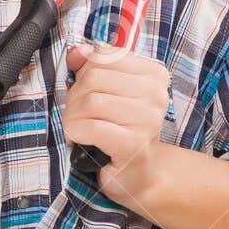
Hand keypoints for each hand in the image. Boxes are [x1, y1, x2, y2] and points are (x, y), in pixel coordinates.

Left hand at [63, 42, 169, 196]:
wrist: (136, 175)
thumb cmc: (120, 132)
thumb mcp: (106, 92)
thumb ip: (92, 67)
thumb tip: (76, 52)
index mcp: (153, 74)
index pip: (103, 56)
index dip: (85, 73)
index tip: (89, 93)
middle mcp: (156, 94)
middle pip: (93, 77)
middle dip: (75, 98)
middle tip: (81, 116)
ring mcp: (148, 119)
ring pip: (89, 102)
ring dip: (73, 118)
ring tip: (81, 129)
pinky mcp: (134, 143)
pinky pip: (91, 127)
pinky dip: (77, 133)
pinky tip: (83, 141)